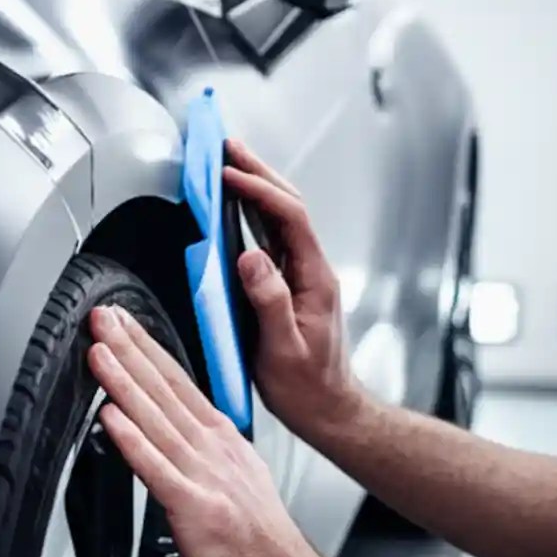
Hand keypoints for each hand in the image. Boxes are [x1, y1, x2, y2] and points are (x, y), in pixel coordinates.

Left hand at [87, 305, 324, 556]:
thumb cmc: (259, 544)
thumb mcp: (237, 480)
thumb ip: (205, 453)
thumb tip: (179, 434)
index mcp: (223, 442)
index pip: (180, 383)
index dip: (148, 350)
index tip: (125, 325)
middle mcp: (213, 450)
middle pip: (165, 389)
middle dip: (131, 349)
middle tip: (103, 316)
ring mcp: (203, 475)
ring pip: (156, 418)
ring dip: (124, 381)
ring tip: (99, 350)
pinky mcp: (193, 507)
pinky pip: (157, 469)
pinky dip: (133, 439)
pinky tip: (110, 416)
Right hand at [222, 139, 358, 435]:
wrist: (329, 410)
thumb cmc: (308, 387)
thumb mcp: (283, 349)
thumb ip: (268, 301)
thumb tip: (250, 258)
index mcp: (314, 277)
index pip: (289, 217)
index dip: (258, 190)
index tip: (228, 174)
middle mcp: (311, 269)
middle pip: (287, 206)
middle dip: (258, 172)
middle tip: (226, 146)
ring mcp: (302, 275)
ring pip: (280, 218)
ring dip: (256, 187)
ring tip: (228, 163)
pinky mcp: (290, 284)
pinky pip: (272, 237)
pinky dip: (252, 214)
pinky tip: (235, 207)